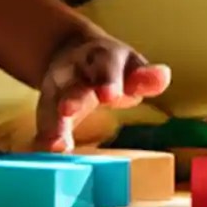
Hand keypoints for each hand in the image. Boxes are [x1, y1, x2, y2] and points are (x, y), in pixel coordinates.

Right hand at [36, 27, 170, 151]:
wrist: (74, 53)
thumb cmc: (112, 68)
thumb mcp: (131, 67)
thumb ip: (145, 76)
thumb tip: (163, 76)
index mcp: (103, 59)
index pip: (106, 68)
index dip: (108, 81)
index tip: (109, 96)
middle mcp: (75, 72)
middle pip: (73, 84)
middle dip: (71, 98)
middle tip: (68, 110)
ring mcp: (57, 89)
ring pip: (52, 104)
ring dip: (53, 124)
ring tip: (55, 145)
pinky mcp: (47, 107)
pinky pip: (44, 122)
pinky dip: (44, 137)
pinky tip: (46, 152)